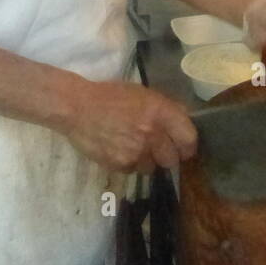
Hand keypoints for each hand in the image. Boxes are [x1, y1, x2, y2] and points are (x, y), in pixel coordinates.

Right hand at [63, 80, 196, 174]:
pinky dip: (129, 163)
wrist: (77, 108)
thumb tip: (185, 118)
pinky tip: (118, 149)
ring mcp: (136, 152)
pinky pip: (133, 170)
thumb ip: (165, 108)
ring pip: (152, 167)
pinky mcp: (121, 165)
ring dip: (146, 160)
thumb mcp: (143, 94)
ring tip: (132, 146)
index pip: (189, 138)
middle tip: (156, 148)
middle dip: (166, 155)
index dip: (188, 145)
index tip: (184, 148)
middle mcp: (152, 134)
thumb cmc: (110, 96)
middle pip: (172, 160)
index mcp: (160, 112)